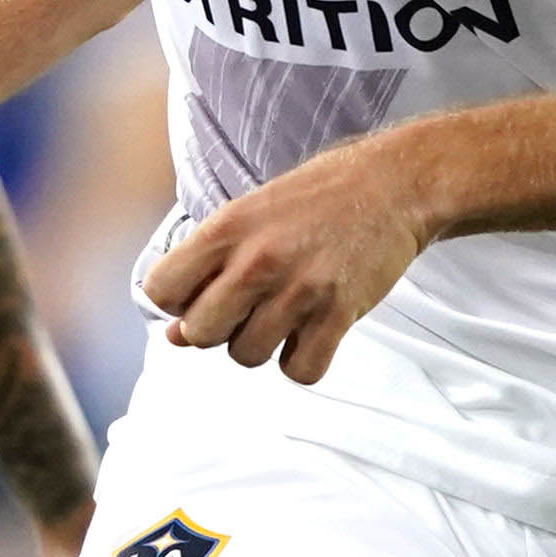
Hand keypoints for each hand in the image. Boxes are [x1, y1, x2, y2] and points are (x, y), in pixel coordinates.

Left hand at [141, 141, 432, 384]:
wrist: (394, 185)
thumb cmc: (318, 197)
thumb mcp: (250, 214)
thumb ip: (207, 268)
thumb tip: (173, 335)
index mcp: (226, 228)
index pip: (161, 290)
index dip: (176, 300)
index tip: (202, 293)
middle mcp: (257, 260)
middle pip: (200, 333)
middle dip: (216, 330)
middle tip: (244, 309)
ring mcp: (298, 290)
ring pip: (246, 356)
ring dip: (261, 345)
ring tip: (283, 315)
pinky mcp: (339, 313)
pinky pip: (299, 371)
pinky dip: (301, 362)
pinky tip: (310, 334)